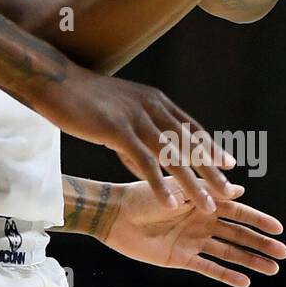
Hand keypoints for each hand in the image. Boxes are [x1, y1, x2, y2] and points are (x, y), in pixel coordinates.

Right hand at [34, 73, 234, 213]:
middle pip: (189, 144)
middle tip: (231, 190)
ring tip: (207, 205)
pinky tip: (170, 203)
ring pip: (173, 157)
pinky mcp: (118, 130)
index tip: (229, 164)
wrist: (55, 81)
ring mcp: (136, 118)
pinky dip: (159, 184)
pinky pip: (145, 162)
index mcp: (153, 99)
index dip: (210, 146)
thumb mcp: (117, 111)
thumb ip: (134, 133)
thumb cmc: (82, 98)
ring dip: (193, 184)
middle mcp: (151, 107)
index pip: (190, 126)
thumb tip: (143, 161)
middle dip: (211, 170)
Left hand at [95, 181, 285, 286]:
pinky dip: (225, 274)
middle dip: (260, 243)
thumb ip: (206, 193)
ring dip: (249, 261)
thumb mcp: (176, 190)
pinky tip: (245, 281)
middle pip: (237, 234)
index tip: (279, 229)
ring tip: (273, 270)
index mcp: (201, 201)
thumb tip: (239, 190)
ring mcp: (192, 240)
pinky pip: (208, 267)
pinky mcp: (181, 258)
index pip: (237, 211)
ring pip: (227, 252)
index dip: (258, 220)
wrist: (114, 214)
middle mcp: (201, 221)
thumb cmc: (142, 195)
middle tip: (284, 253)